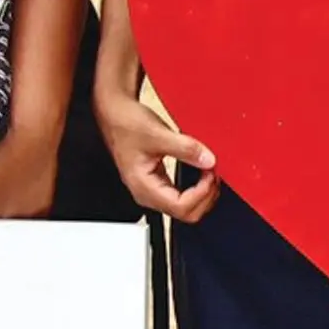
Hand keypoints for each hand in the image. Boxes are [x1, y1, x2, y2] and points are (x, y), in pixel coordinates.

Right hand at [99, 84, 219, 222]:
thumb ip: (185, 148)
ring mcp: (153, 190)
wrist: (115, 115)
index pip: (181, 207)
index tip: (210, 173)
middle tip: (213, 173)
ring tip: (209, 172)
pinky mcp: (158, 182)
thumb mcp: (158, 133)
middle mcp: (147, 194)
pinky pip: (182, 196)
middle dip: (206, 196)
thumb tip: (208, 160)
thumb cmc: (126, 124)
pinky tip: (202, 173)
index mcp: (144, 187)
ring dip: (203, 193)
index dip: (202, 193)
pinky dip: (197, 188)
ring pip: (185, 207)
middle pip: (186, 213)